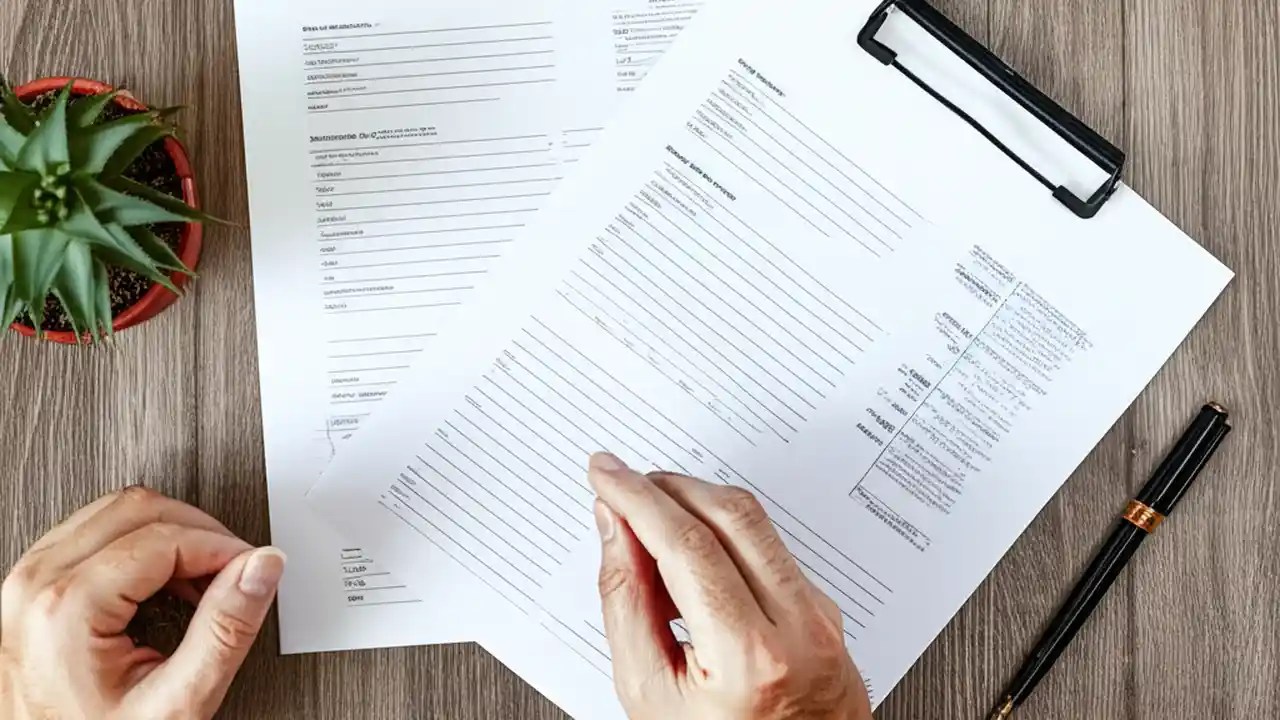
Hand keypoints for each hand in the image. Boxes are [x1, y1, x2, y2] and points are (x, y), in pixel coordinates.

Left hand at [0, 486, 285, 719]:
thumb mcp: (176, 703)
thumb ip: (225, 631)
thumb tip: (260, 568)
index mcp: (67, 608)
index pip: (166, 537)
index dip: (223, 547)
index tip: (252, 569)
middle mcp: (36, 585)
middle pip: (139, 508)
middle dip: (200, 533)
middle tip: (234, 571)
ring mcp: (26, 583)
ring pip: (114, 511)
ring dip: (171, 534)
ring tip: (202, 581)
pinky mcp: (30, 588)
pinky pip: (91, 533)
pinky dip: (139, 544)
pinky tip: (165, 582)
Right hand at [588, 453, 872, 719]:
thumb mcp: (649, 693)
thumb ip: (626, 603)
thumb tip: (615, 528)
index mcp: (751, 658)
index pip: (687, 546)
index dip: (638, 499)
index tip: (607, 474)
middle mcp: (800, 629)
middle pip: (730, 515)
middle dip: (668, 487)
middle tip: (623, 485)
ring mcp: (820, 617)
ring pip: (756, 523)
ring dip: (696, 502)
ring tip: (649, 518)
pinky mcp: (825, 612)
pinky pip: (771, 549)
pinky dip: (723, 535)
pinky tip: (688, 555)